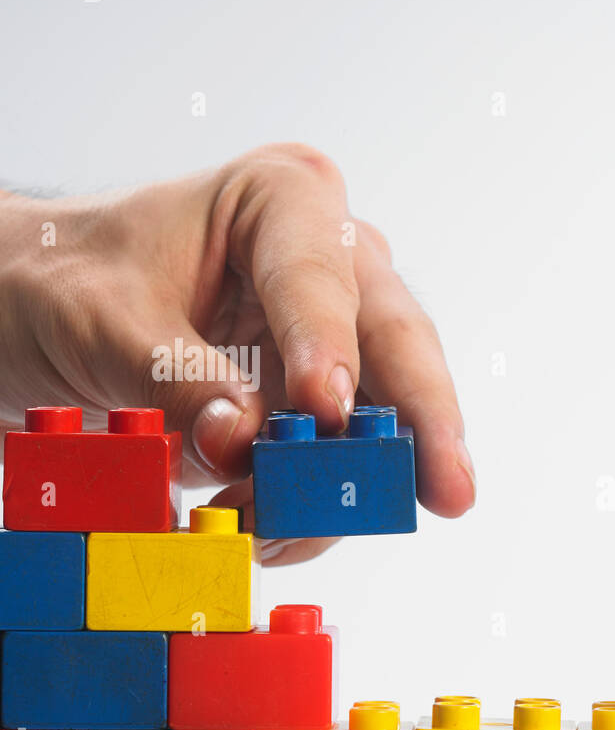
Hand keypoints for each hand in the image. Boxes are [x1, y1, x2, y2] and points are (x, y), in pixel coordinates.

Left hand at [0, 143, 474, 562]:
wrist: (49, 309)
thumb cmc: (73, 279)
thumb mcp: (103, 319)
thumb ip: (175, 377)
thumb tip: (243, 438)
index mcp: (282, 199)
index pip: (319, 274)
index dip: (329, 346)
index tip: (328, 410)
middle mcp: (333, 260)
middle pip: (395, 344)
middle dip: (423, 425)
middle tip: (449, 489)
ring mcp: (341, 333)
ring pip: (388, 411)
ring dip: (352, 483)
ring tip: (294, 531)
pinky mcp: (330, 398)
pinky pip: (349, 455)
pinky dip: (319, 502)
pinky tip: (283, 530)